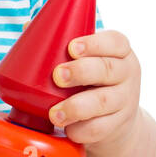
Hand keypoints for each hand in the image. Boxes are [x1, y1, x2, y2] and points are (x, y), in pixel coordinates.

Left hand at [47, 29, 141, 150]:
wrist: (116, 120)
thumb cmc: (92, 81)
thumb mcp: (87, 60)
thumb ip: (62, 43)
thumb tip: (29, 26)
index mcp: (119, 52)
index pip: (115, 41)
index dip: (95, 43)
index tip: (71, 47)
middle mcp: (126, 74)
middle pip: (108, 69)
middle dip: (81, 71)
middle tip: (57, 76)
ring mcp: (125, 100)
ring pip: (104, 101)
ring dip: (76, 107)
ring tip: (54, 113)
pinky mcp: (118, 125)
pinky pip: (100, 128)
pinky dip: (81, 130)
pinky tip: (68, 130)